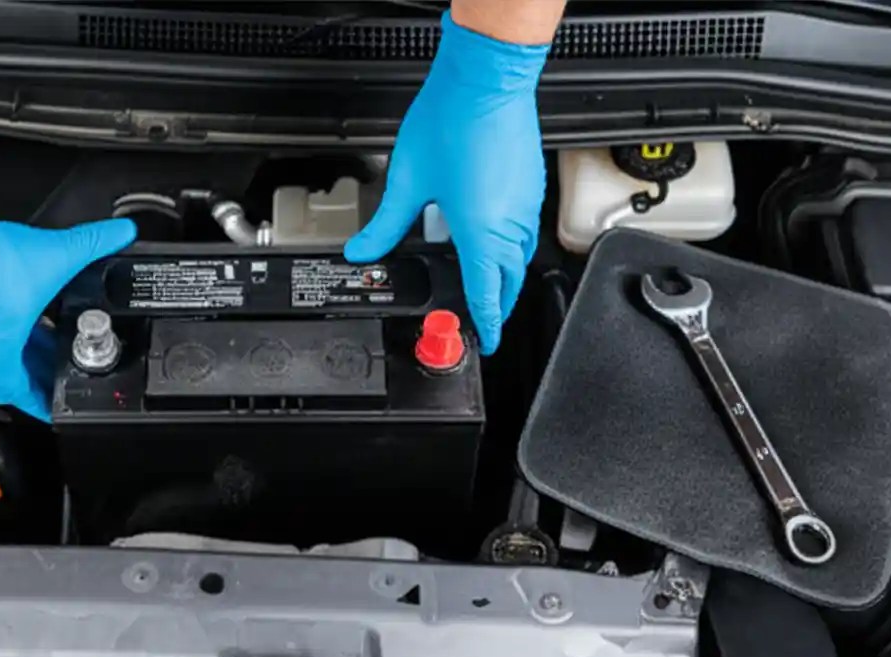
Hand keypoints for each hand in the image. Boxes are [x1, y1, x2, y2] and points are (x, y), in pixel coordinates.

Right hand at [0, 208, 135, 420]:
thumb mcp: (57, 259)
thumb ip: (92, 243)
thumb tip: (122, 233)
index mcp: (0, 359)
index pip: (25, 395)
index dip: (45, 402)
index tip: (58, 406)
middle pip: (15, 373)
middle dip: (42, 370)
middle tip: (65, 368)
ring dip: (24, 346)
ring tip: (50, 338)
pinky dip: (8, 322)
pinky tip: (20, 307)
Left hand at [343, 12, 548, 354]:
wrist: (485, 80)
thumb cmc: (451, 122)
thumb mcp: (406, 183)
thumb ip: (384, 226)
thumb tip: (361, 252)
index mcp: (481, 231)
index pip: (486, 293)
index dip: (486, 323)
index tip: (487, 341)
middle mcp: (509, 223)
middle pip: (510, 281)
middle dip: (498, 305)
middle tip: (485, 319)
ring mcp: (525, 204)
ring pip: (520, 256)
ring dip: (505, 276)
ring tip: (486, 284)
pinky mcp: (529, 186)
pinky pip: (523, 231)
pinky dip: (511, 247)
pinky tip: (490, 239)